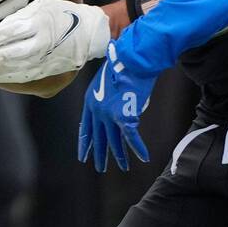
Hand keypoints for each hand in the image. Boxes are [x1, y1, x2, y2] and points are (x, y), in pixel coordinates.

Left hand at [0, 0, 109, 83]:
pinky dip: (5, 79)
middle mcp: (42, 44)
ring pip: (14, 70)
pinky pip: (23, 77)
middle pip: (11, 55)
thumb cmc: (61, 14)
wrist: (90, 34)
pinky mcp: (46, 71)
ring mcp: (44, 60)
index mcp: (40, 23)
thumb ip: (18, 17)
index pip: (11, 33)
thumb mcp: (40, 6)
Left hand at [78, 37, 156, 171]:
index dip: (85, 143)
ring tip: (124, 167)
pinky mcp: (124, 117)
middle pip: (98, 138)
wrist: (132, 59)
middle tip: (100, 167)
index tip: (83, 156)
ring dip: (120, 156)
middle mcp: (97, 111)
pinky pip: (132, 137)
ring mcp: (109, 115)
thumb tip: (120, 105)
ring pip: (115, 141)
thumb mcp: (108, 78)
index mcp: (89, 101)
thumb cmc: (123, 63)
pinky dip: (139, 148)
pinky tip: (144, 157)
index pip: (85, 128)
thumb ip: (109, 95)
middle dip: (100, 154)